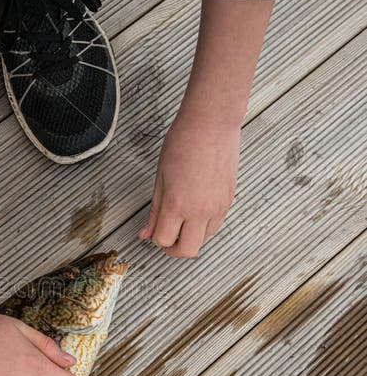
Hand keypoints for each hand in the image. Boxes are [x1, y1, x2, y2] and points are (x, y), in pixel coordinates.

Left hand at [139, 112, 239, 257]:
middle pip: (188, 251)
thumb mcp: (160, 178)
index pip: (163, 240)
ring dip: (191, 236)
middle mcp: (199, 210)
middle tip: (168, 239)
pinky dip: (204, 225)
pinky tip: (196, 210)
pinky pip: (216, 225)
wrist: (211, 124)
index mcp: (176, 204)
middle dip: (175, 249)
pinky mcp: (229, 200)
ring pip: (203, 240)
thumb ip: (154, 210)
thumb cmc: (184, 142)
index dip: (156, 239)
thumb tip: (146, 234)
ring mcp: (217, 207)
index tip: (155, 232)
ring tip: (183, 219)